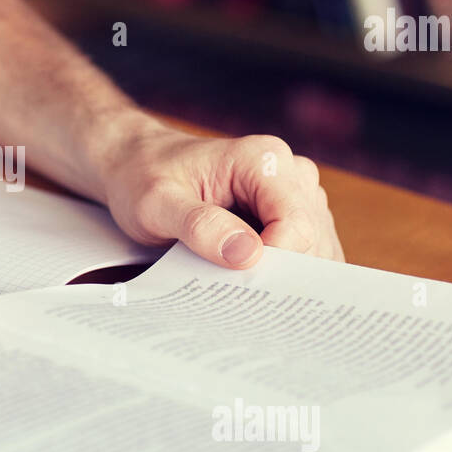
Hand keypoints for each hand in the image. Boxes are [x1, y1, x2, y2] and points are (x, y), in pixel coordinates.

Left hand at [100, 123, 343, 268]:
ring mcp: (294, 193)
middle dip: (280, 271)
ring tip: (239, 285)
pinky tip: (252, 282)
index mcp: (263, 160)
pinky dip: (285, 272)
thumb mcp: (156, 204)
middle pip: (311, 238)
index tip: (239, 281)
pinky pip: (304, 251)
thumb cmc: (143, 177)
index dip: (275, 260)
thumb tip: (248, 254)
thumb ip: (199, 225)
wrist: (137, 164)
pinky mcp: (289, 213)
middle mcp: (289, 172)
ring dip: (284, 275)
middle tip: (235, 291)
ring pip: (314, 248)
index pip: (296, 223)